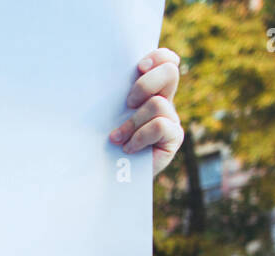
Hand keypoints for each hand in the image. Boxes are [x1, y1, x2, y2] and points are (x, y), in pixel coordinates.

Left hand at [109, 48, 182, 176]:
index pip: (166, 61)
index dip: (158, 57)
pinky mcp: (174, 137)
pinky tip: (129, 148)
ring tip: (118, 137)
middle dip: (145, 84)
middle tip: (127, 103)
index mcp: (151, 89)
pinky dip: (140, 136)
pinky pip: (160, 125)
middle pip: (170, 73)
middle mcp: (164, 100)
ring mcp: (171, 119)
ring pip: (157, 104)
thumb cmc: (104, 144)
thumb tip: (100, 75)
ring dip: (132, 122)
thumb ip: (113, 96)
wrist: (112, 178)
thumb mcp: (107, 115)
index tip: (139, 67)